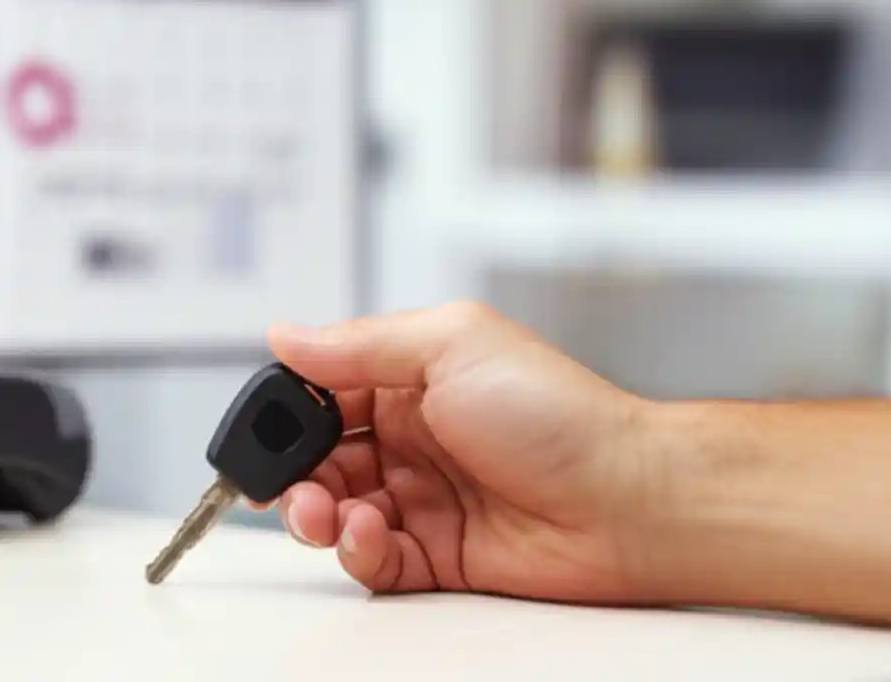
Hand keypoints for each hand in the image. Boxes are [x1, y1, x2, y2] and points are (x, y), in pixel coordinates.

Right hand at [263, 301, 657, 601]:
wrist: (629, 501)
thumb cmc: (557, 413)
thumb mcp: (451, 345)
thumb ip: (360, 344)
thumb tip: (285, 333)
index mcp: (411, 381)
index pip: (323, 393)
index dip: (286, 415)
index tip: (261, 433)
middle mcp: (412, 439)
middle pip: (320, 459)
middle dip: (293, 474)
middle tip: (288, 486)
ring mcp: (423, 498)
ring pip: (337, 511)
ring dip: (317, 514)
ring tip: (326, 513)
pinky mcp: (437, 555)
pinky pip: (373, 558)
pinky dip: (357, 551)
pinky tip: (369, 535)